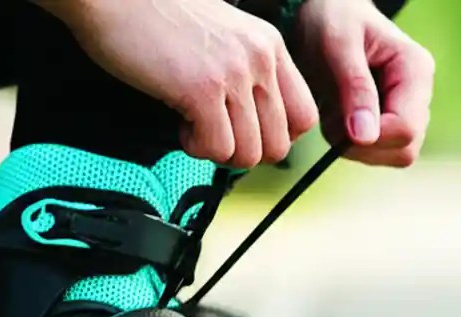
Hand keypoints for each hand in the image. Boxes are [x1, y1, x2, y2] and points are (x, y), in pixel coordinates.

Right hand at [40, 0, 318, 168]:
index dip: (274, 137)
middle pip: (280, 144)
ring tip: (193, 125)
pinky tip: (179, 124)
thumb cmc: (155, 17)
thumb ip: (245, 71)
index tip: (243, 130)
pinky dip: (195, 147)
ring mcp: (233, 74)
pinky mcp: (201, 90)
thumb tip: (254, 127)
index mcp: (269, 44)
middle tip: (214, 133)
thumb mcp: (221, 37)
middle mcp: (260, 58)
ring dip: (217, 151)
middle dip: (244, 152)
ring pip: (249, 154)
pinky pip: (217, 149)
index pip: (304, 116)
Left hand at [293, 0, 434, 166]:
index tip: (338, 121)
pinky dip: (351, 144)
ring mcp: (408, 110)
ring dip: (355, 146)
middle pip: (404, 149)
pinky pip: (377, 153)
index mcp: (415, 70)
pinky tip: (338, 116)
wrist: (327, 14)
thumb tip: (366, 137)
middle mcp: (419, 94)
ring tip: (334, 111)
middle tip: (333, 115)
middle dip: (363, 145)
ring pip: (392, 155)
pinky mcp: (391, 122)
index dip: (371, 136)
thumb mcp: (337, 45)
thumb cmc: (332, 20)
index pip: (406, 128)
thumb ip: (355, 88)